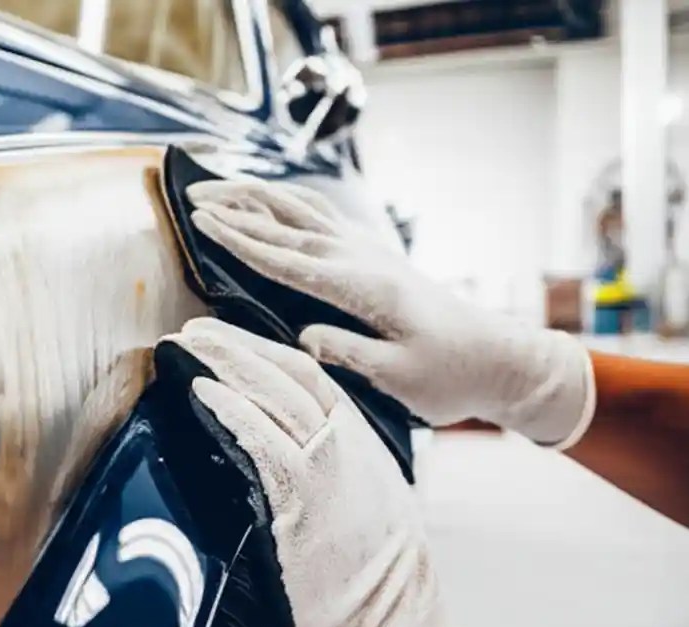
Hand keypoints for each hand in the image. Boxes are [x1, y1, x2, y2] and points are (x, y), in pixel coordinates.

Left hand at [158, 318, 525, 626]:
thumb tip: (294, 453)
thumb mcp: (371, 509)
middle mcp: (350, 448)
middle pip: (291, 373)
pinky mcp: (301, 503)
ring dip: (225, 365)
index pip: (314, 377)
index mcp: (366, 445)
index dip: (269, 350)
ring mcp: (327, 472)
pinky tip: (200, 391)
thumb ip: (339, 471)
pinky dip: (229, 411)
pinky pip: (260, 442)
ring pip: (273, 396)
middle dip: (240, 345)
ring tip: (187, 343)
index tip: (233, 336)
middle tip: (197, 327)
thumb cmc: (380, 588)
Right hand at [185, 179, 594, 447]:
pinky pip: (321, 216)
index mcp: (362, 288)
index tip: (201, 220)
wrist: (496, 358)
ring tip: (218, 186)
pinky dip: (287, 202)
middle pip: (287, 222)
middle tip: (191, 191)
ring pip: (304, 210)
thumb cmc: (449, 375)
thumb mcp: (401, 378)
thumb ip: (350, 355)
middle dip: (236, 204)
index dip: (240, 239)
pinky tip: (270, 201)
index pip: (287, 258)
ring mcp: (368, 252)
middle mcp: (362, 259)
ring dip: (258, 195)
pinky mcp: (373, 256)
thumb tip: (301, 336)